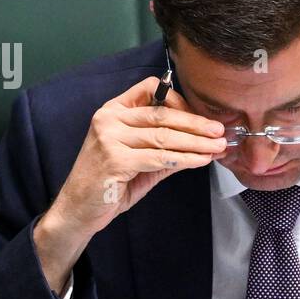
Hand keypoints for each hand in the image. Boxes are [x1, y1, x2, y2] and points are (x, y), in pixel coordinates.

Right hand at [33, 76, 225, 292]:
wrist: (80, 209)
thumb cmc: (110, 183)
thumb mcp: (141, 160)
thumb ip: (166, 148)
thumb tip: (203, 143)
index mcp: (113, 110)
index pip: (150, 89)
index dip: (179, 100)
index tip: (200, 117)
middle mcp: (109, 118)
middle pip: (162, 115)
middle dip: (196, 124)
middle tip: (220, 131)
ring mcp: (109, 137)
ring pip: (163, 136)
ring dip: (196, 143)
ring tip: (217, 147)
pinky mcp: (115, 159)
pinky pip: (158, 157)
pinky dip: (184, 159)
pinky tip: (201, 161)